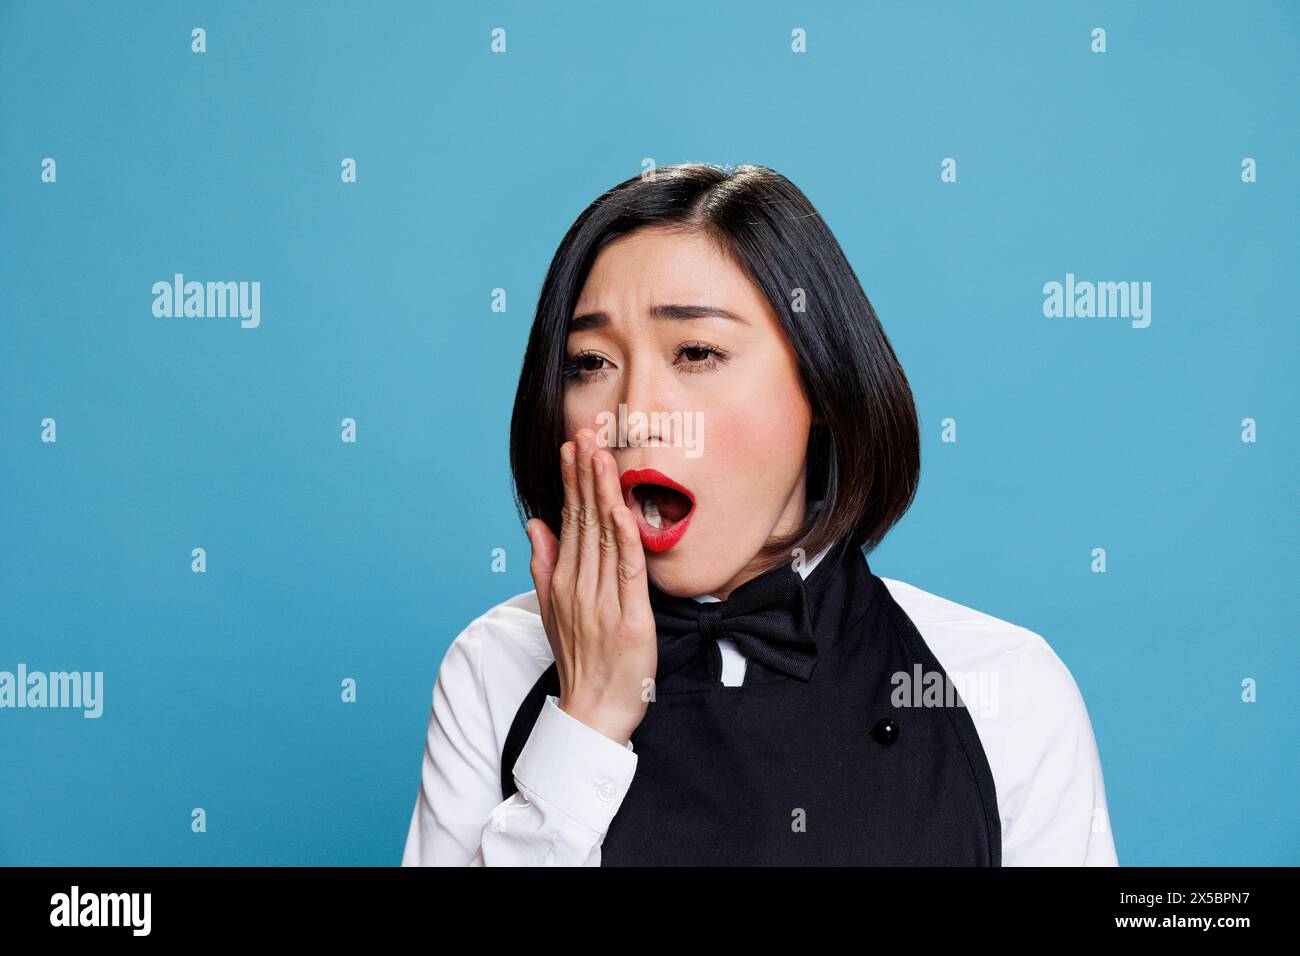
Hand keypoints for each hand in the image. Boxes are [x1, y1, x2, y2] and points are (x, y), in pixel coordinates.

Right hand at [526, 427, 655, 746]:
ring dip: (602, 494)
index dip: (571, 481)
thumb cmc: (580, 663)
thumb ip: (545, 565)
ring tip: (600, 455)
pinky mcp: (629, 620)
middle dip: (585, 474)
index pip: (568, 521)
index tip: (572, 446)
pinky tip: (621, 509)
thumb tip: (536, 523)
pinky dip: (624, 539)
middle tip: (585, 434)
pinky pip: (626, 572)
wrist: (592, 714)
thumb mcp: (552, 611)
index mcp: (564, 583)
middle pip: (583, 521)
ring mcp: (602, 603)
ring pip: (603, 538)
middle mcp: (579, 588)